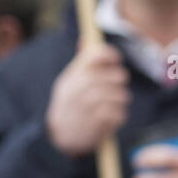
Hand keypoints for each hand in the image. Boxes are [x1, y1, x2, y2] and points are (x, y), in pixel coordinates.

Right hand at [46, 43, 129, 157]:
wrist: (56, 138)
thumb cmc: (66, 106)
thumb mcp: (67, 83)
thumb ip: (80, 63)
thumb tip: (86, 39)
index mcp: (74, 76)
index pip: (99, 55)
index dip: (112, 55)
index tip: (115, 61)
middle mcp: (81, 88)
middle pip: (117, 76)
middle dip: (119, 83)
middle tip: (114, 89)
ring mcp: (89, 106)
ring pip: (121, 97)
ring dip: (119, 102)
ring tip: (109, 107)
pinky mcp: (97, 122)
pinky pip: (119, 114)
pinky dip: (117, 118)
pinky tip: (107, 120)